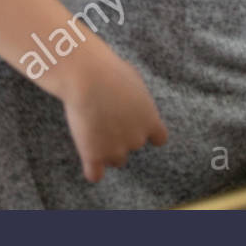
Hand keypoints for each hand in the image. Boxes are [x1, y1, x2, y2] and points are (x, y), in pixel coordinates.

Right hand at [55, 43, 168, 182]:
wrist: (87, 77)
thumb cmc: (108, 71)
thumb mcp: (131, 78)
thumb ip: (134, 95)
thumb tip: (128, 94)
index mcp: (150, 119)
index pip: (159, 138)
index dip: (147, 133)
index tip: (134, 124)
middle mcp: (137, 138)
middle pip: (132, 147)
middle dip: (120, 137)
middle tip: (103, 118)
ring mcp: (115, 149)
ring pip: (114, 160)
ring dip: (105, 150)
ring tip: (90, 132)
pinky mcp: (94, 154)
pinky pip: (95, 174)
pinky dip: (92, 170)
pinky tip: (88, 163)